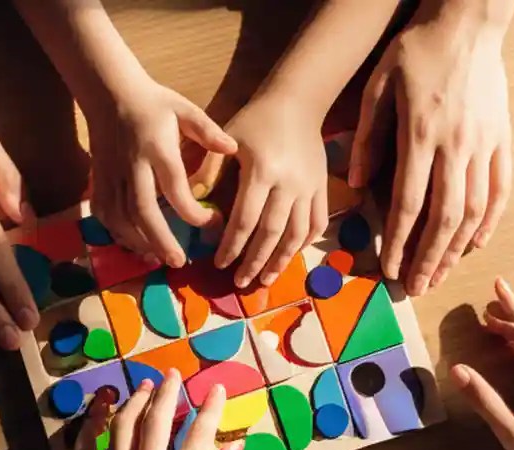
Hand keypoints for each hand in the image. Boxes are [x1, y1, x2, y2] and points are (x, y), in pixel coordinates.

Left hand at [69, 372, 238, 449]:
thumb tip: (234, 447)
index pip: (198, 434)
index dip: (209, 407)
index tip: (215, 388)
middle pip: (157, 420)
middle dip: (167, 392)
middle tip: (172, 374)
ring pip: (122, 427)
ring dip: (134, 401)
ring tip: (142, 386)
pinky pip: (86, 448)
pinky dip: (93, 425)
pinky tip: (101, 410)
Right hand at [83, 77, 237, 267]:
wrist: (109, 93)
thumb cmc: (154, 104)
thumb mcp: (184, 109)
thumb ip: (208, 130)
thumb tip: (233, 148)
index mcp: (156, 148)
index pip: (175, 187)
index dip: (192, 212)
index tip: (210, 222)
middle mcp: (131, 165)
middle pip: (142, 210)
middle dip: (159, 239)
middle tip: (177, 261)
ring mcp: (110, 174)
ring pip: (119, 217)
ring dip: (137, 242)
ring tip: (157, 259)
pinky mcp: (98, 180)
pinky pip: (104, 214)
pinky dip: (116, 233)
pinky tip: (134, 245)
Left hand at [213, 95, 328, 287]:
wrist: (297, 102)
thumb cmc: (256, 120)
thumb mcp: (228, 137)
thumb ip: (209, 169)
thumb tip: (191, 202)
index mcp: (262, 171)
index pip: (245, 219)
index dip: (232, 245)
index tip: (220, 264)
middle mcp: (288, 183)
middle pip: (271, 233)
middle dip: (255, 261)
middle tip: (241, 282)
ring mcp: (309, 188)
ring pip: (297, 234)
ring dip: (281, 261)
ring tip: (267, 279)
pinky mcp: (322, 188)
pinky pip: (317, 223)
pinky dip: (304, 243)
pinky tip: (291, 255)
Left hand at [351, 6, 513, 295]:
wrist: (467, 20)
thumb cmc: (416, 51)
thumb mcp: (377, 87)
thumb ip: (367, 137)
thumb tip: (358, 184)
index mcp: (420, 135)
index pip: (409, 203)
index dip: (400, 242)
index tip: (391, 269)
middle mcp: (455, 146)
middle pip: (444, 218)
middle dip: (429, 259)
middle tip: (416, 287)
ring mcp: (484, 144)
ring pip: (474, 210)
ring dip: (456, 249)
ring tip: (441, 274)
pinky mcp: (502, 138)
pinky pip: (500, 188)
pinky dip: (490, 220)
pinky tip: (477, 243)